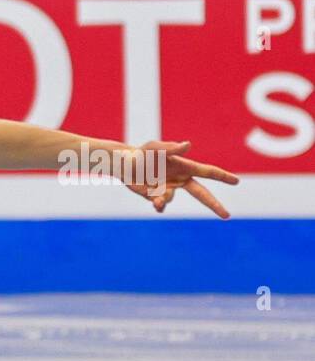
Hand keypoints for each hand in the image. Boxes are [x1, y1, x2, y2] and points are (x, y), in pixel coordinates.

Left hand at [120, 141, 239, 217]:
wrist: (124, 166)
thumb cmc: (141, 153)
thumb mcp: (154, 148)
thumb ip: (171, 148)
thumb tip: (188, 145)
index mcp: (185, 167)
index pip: (208, 172)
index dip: (222, 176)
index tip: (236, 181)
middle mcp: (179, 180)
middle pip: (202, 194)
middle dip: (214, 204)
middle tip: (227, 216)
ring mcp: (169, 189)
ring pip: (171, 199)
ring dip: (163, 195)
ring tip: (152, 187)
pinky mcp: (156, 197)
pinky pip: (161, 206)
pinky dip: (158, 205)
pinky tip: (154, 202)